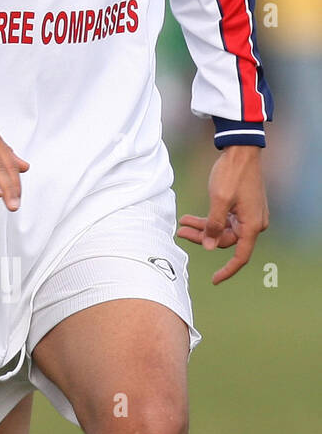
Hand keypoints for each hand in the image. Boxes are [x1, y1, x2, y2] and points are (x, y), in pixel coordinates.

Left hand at [176, 145, 267, 284]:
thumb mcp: (220, 201)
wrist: (240, 153)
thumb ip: (214, 225)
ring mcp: (246, 215)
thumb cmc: (231, 175)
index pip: (240, 255)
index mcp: (252, 225)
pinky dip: (207, 220)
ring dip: (202, 228)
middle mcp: (253, 223)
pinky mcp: (240, 207)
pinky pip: (223, 220)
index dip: (227, 270)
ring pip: (222, 230)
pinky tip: (189, 219)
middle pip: (226, 240)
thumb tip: (211, 247)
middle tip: (180, 232)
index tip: (215, 280)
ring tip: (181, 223)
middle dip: (203, 238)